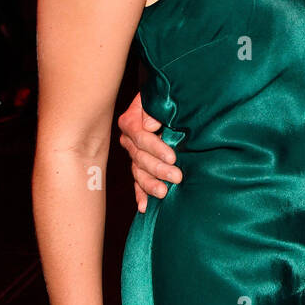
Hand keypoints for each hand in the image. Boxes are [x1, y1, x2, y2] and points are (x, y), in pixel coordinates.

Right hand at [117, 91, 182, 211]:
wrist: (160, 101)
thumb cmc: (162, 98)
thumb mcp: (157, 98)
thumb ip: (153, 110)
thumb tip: (149, 125)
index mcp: (130, 122)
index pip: (141, 138)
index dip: (156, 148)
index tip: (173, 157)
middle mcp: (128, 139)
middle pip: (140, 158)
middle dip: (158, 169)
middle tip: (177, 177)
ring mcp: (132, 154)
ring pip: (138, 172)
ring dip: (150, 184)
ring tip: (163, 193)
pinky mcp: (138, 165)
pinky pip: (137, 181)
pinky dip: (140, 194)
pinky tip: (144, 206)